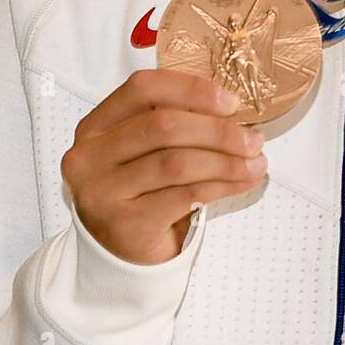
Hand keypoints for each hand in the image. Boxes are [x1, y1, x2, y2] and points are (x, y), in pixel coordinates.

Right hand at [60, 69, 266, 263]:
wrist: (120, 256)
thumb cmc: (140, 192)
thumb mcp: (144, 151)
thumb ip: (174, 124)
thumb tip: (230, 111)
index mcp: (95, 126)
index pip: (143, 89)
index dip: (191, 90)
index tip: (230, 103)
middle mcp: (89, 156)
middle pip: (163, 126)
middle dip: (218, 131)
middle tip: (253, 139)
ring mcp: (103, 192)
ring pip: (177, 162)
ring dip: (226, 160)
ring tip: (255, 162)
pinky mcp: (126, 224)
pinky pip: (186, 195)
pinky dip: (223, 185)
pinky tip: (243, 182)